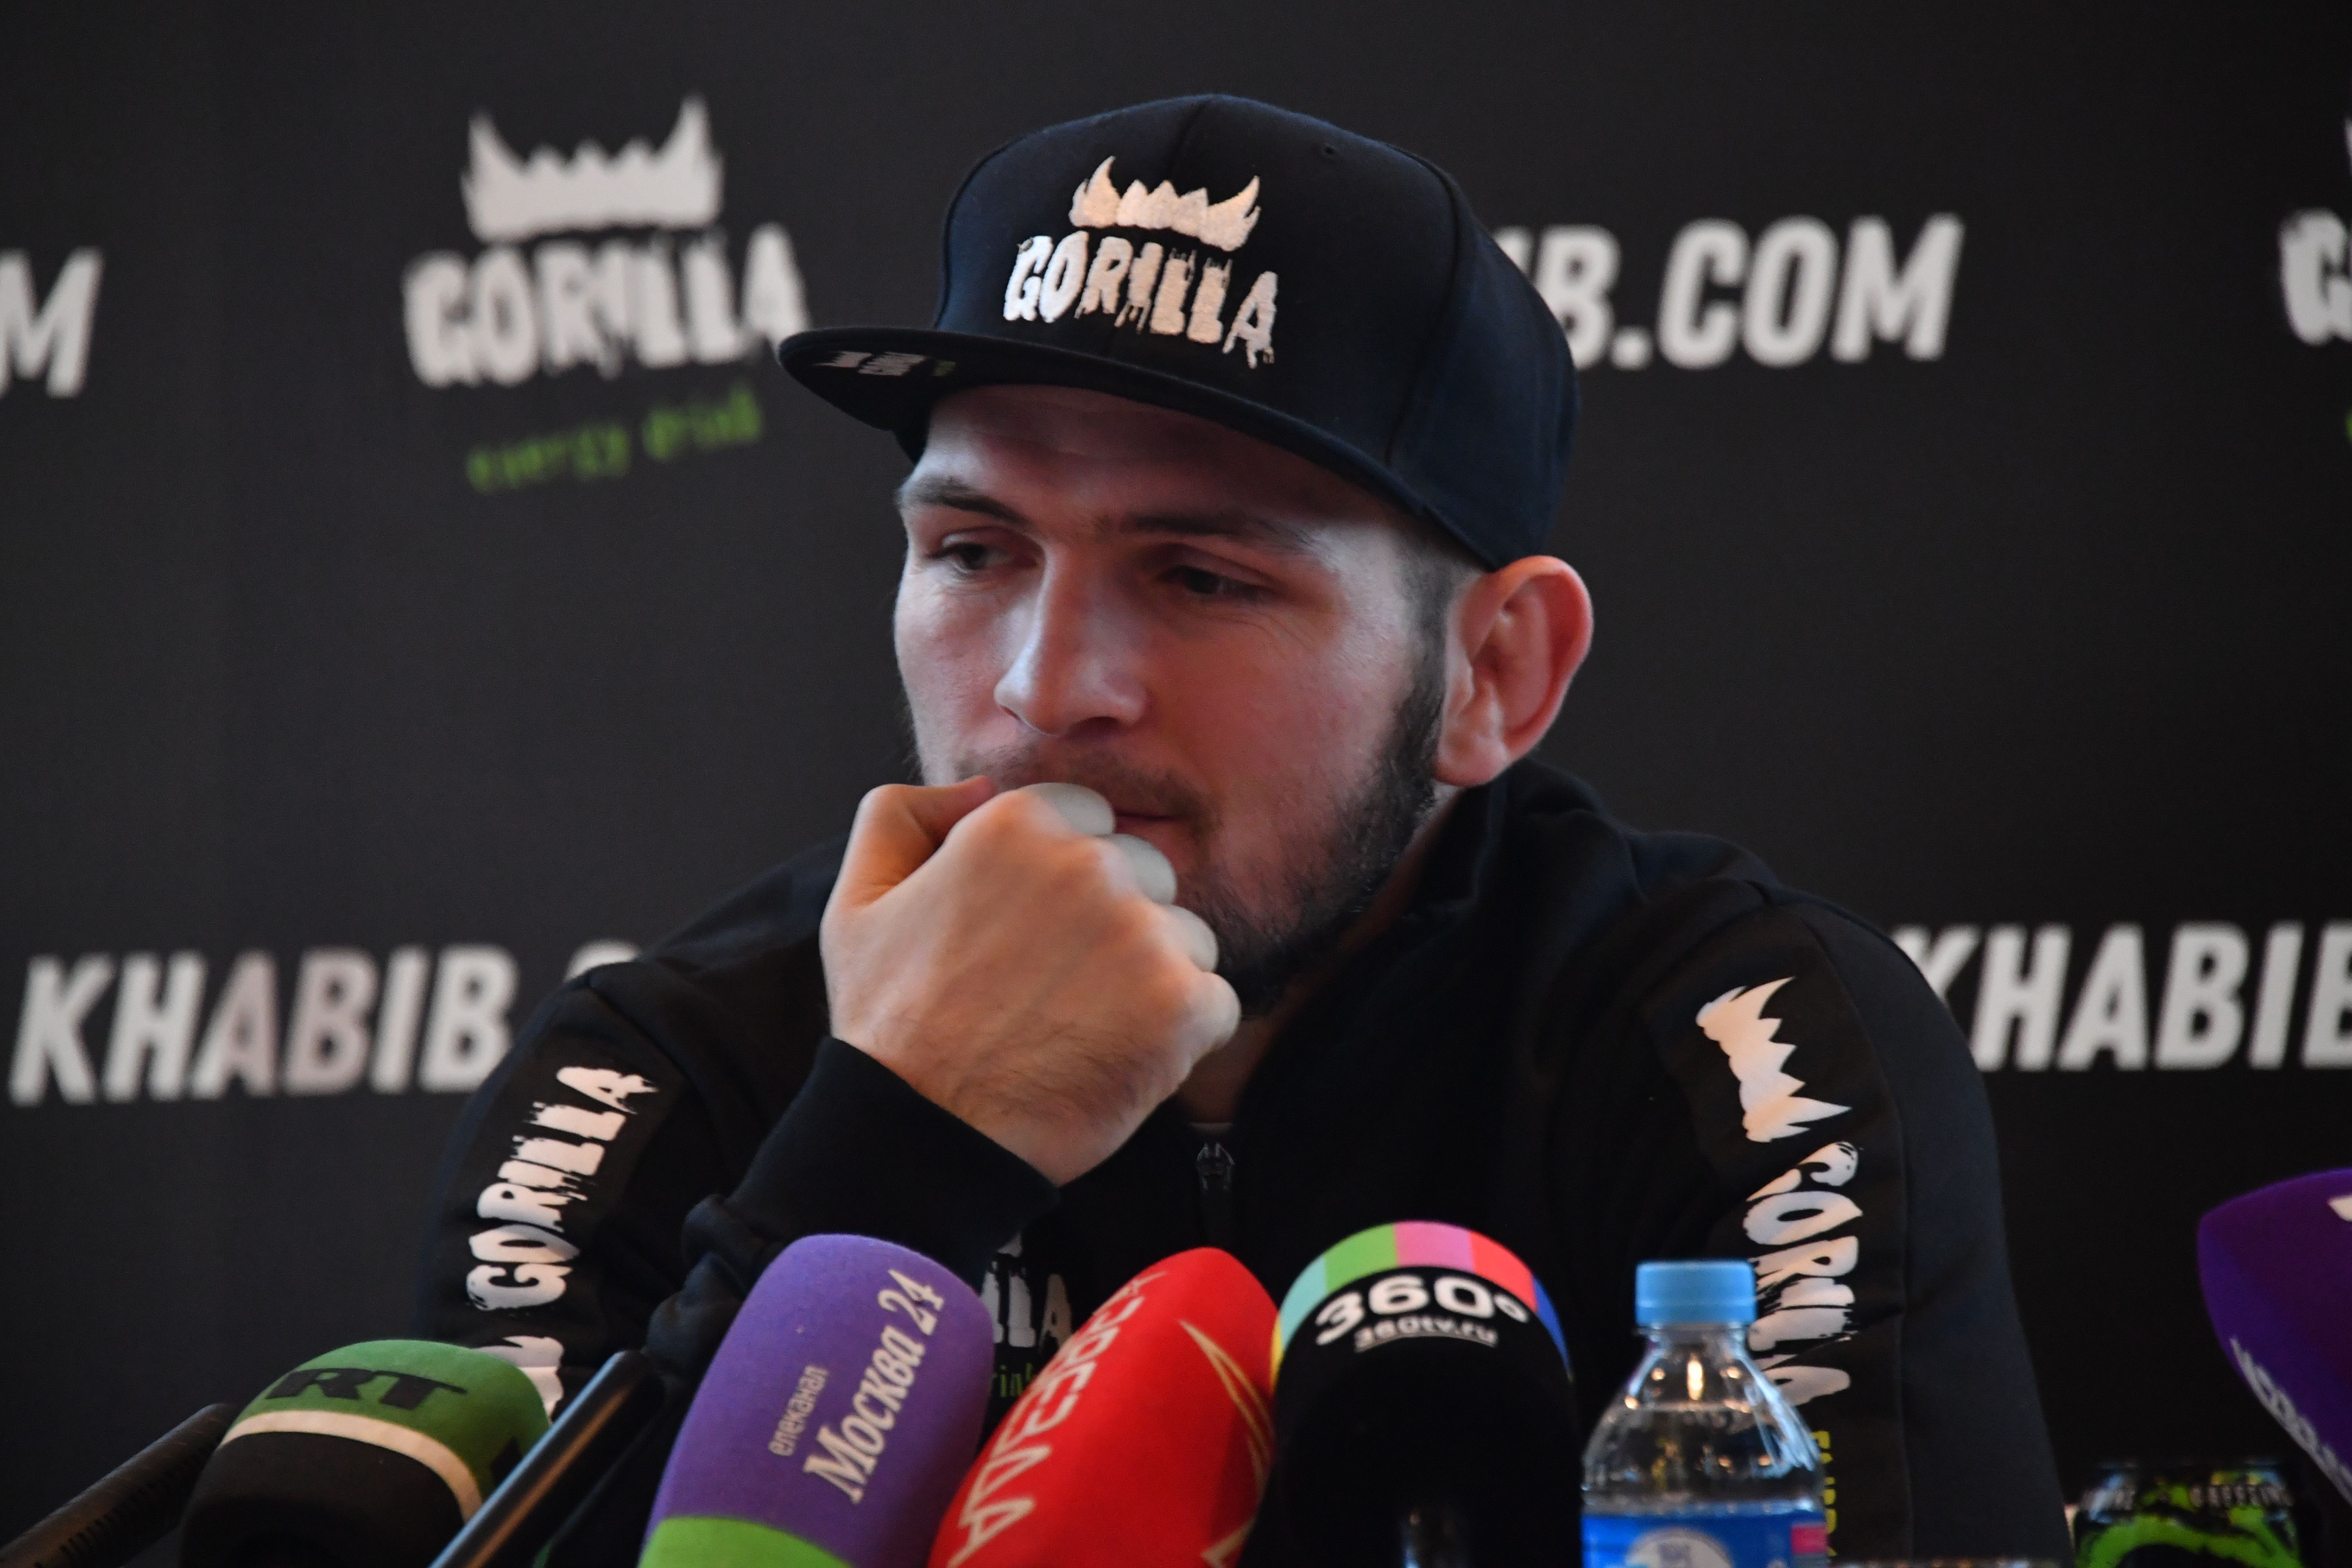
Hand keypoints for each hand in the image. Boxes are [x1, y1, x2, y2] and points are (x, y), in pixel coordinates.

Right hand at [820, 777, 1241, 1184]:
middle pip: (1146, 877)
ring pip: (1187, 938)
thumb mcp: (858, 898)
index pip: (1091, 824)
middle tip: (1055, 990)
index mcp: (1018, 822)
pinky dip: (1182, 1037)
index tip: (1034, 937)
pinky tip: (1121, 1058)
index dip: (1066, 884)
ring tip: (1085, 1027)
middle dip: (1115, 926)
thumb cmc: (891, 1025)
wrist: (922, 1135)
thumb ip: (903, 814)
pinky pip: (1216, 1003)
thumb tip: (978, 788)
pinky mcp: (1182, 1004)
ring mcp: (1141, 932)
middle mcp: (1089, 863)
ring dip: (1153, 979)